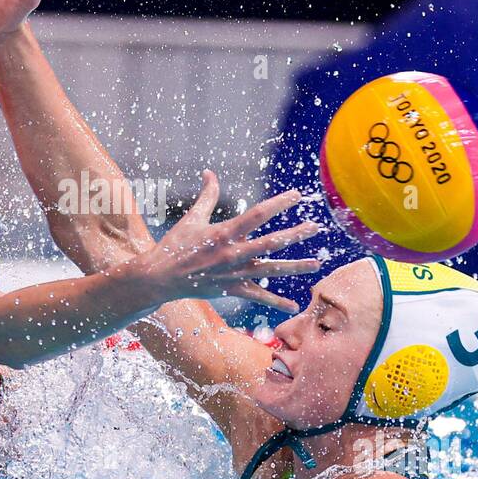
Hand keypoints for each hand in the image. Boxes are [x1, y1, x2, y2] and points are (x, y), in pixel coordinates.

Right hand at [132, 171, 321, 312]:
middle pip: (271, 243)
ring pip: (270, 270)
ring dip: (295, 267)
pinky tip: (294, 306)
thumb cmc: (175, 245)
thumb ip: (207, 196)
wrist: (160, 278)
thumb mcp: (192, 218)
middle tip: (316, 227)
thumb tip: (209, 172)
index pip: (257, 214)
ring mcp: (233, 274)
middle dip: (295, 235)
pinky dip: (276, 302)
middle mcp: (232, 253)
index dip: (279, 204)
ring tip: (317, 263)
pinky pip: (258, 296)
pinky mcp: (231, 290)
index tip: (298, 195)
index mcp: (223, 232)